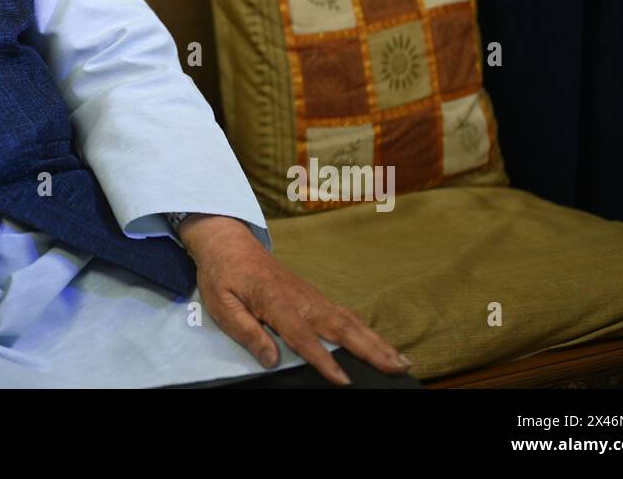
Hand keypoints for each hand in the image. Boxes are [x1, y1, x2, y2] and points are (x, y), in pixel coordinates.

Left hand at [179, 214, 412, 385]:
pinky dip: (365, 330)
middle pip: (340, 327)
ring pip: (349, 320)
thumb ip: (247, 332)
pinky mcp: (313, 296)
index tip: (343, 380)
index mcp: (276, 301)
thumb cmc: (223, 275)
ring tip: (401, 361)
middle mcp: (301, 298)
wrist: (229, 242)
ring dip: (376, 341)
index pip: (303, 337)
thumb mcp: (222, 305)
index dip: (323, 360)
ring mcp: (310, 296)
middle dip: (370, 349)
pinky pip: (344, 314)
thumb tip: (272, 360)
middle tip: (396, 368)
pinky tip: (379, 343)